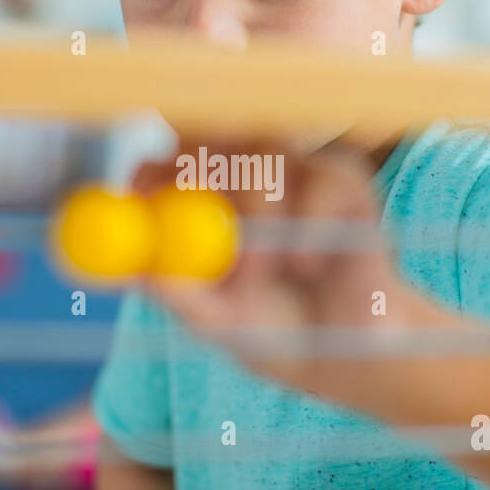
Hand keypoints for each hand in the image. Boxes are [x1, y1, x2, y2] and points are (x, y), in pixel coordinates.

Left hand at [132, 134, 437, 394]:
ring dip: (259, 210)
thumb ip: (181, 295)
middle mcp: (240, 179)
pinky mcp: (342, 180)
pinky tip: (309, 268)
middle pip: (209, 133)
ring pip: (265, 152)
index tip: (145, 192)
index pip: (160, 166)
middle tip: (197, 193)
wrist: (347, 356)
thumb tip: (143, 270)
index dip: (150, 173)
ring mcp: (293, 173)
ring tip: (261, 275)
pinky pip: (321, 178)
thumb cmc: (274, 333)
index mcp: (198, 208)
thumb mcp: (218, 321)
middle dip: (201, 161)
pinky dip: (310, 223)